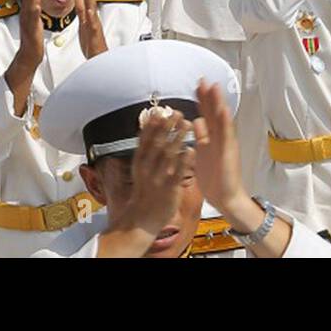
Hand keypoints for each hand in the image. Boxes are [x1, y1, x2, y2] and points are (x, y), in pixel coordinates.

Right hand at [15, 0, 43, 69]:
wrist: (30, 53)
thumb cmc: (33, 36)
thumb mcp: (33, 18)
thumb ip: (33, 6)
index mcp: (28, 11)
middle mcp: (26, 15)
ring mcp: (28, 22)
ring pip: (29, 6)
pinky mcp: (32, 30)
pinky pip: (33, 20)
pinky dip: (34, 13)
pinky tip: (35, 6)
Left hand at [73, 0, 106, 58]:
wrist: (98, 57)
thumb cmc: (91, 43)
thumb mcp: (84, 24)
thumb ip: (81, 12)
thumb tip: (78, 1)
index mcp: (88, 18)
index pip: (85, 1)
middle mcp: (92, 20)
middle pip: (89, 1)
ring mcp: (94, 26)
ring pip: (92, 9)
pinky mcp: (95, 34)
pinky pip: (93, 24)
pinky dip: (92, 17)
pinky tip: (90, 11)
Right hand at [118, 108, 193, 240]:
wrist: (143, 218)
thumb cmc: (145, 190)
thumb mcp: (140, 167)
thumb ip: (145, 148)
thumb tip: (148, 127)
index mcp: (140, 161)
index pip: (145, 139)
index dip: (152, 124)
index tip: (160, 111)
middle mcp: (147, 168)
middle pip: (157, 143)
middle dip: (167, 126)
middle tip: (178, 113)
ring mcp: (158, 178)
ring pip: (168, 155)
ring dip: (177, 138)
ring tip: (187, 124)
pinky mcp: (169, 189)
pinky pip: (178, 173)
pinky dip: (184, 161)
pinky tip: (191, 150)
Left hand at [192, 79, 244, 213]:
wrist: (226, 197)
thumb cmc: (214, 177)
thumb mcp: (203, 153)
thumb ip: (201, 137)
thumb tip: (195, 121)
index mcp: (212, 137)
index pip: (206, 114)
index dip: (202, 100)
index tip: (196, 84)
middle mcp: (220, 137)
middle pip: (213, 112)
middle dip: (208, 96)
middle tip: (203, 78)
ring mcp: (226, 143)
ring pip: (222, 119)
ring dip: (218, 103)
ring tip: (214, 86)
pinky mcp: (229, 152)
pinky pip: (227, 134)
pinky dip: (225, 121)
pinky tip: (223, 110)